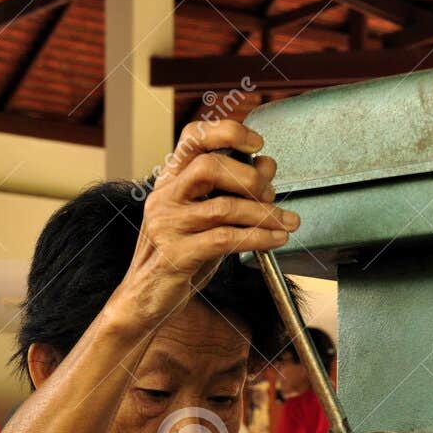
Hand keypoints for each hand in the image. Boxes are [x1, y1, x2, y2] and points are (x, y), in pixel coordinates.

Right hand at [108, 120, 299, 333]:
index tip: (257, 144)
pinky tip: (275, 240)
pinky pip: (225, 239)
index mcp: (169, 182)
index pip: (193, 138)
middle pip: (209, 167)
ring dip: (263, 213)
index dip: (227, 132)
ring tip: (287, 222)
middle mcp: (164, 198)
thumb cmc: (178, 256)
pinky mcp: (175, 255)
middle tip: (270, 193)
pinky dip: (258, 238)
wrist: (145, 300)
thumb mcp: (204, 219)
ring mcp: (167, 226)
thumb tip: (267, 167)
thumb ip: (231, 193)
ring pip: (223, 207)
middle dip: (250, 177)